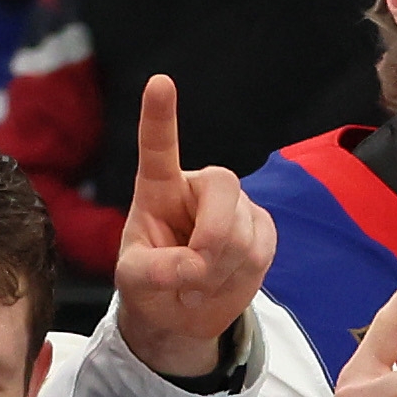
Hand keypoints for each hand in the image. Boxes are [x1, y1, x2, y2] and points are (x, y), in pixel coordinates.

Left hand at [111, 79, 274, 382]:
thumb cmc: (152, 285)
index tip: (160, 82)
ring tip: (198, 283)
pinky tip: (221, 280)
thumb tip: (194, 267)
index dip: (160, 116)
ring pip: (243, 233)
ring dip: (219, 271)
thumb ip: (154, 271)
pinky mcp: (261, 230)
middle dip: (213, 238)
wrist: (183, 313)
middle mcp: (199, 188)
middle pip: (224, 187)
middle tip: (193, 274)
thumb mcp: (134, 280)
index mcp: (159, 187)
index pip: (159, 147)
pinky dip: (239, 276)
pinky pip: (262, 250)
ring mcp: (234, 207)